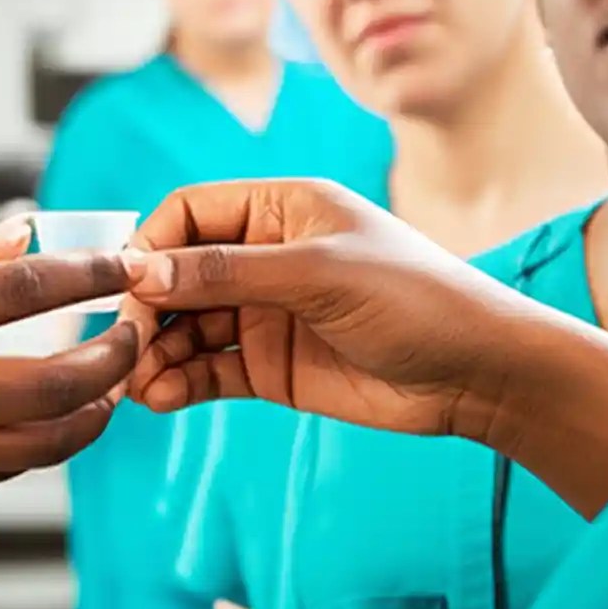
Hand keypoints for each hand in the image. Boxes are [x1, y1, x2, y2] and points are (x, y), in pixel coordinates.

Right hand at [0, 219, 145, 495]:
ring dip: (99, 407)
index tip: (125, 259)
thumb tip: (21, 237)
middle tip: (137, 324)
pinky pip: (11, 469)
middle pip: (53, 382)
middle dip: (115, 351)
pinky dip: (54, 440)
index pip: (18, 293)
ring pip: (45, 443)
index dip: (86, 272)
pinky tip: (66, 408)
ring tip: (116, 374)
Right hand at [121, 179, 536, 438]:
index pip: (188, 214)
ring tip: (139, 383)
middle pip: (178, 275)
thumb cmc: (415, 300)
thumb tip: (142, 272)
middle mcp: (264, 258)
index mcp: (279, 210)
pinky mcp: (267, 366)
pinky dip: (179, 382)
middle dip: (147, 310)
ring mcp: (263, 314)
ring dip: (157, 353)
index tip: (129, 289)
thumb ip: (227, 273)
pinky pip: (206, 370)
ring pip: (185, 327)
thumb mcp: (317, 275)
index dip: (151, 248)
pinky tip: (162, 399)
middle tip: (128, 348)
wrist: (478, 375)